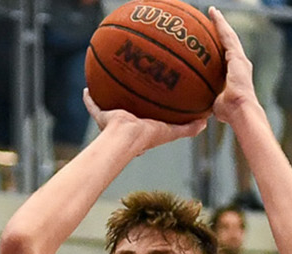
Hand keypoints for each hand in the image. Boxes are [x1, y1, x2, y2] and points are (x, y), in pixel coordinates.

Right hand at [82, 89, 206, 156]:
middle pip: (126, 107)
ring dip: (107, 93)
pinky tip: (86, 87)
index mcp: (141, 127)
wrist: (126, 138)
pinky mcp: (101, 116)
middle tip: (132, 81)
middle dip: (127, 97)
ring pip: (108, 104)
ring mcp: (112, 120)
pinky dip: (88, 98)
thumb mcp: (171, 131)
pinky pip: (92, 104)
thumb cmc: (147, 136)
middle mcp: (126, 123)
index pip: (145, 114)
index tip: (151, 94)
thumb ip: (188, 128)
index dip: (147, 106)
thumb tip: (205, 122)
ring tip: (109, 77)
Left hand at [207, 8, 256, 125]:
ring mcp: (240, 59)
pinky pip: (227, 36)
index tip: (211, 38)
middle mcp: (240, 63)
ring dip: (220, 23)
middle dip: (221, 29)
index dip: (219, 45)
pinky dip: (220, 24)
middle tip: (213, 18)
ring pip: (229, 36)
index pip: (226, 55)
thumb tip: (196, 103)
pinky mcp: (238, 57)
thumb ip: (208, 98)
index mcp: (235, 73)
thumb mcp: (214, 103)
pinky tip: (214, 15)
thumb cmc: (229, 112)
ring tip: (212, 11)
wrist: (240, 110)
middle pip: (229, 42)